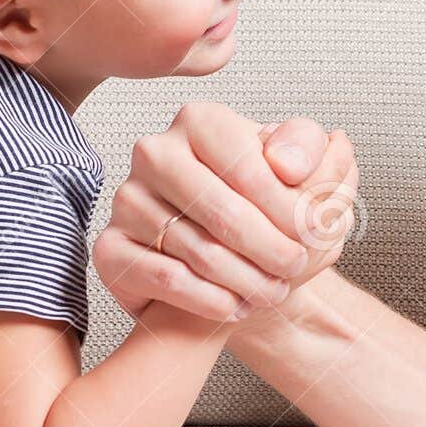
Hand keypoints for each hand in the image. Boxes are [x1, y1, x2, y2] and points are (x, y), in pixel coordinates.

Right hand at [93, 102, 356, 322]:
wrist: (227, 253)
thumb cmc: (264, 204)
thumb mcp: (301, 167)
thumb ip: (306, 148)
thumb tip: (287, 164)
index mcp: (200, 120)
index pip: (252, 170)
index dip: (292, 211)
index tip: (317, 236)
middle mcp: (154, 152)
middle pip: (225, 212)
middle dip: (272, 249)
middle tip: (296, 268)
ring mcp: (126, 199)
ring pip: (198, 251)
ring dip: (247, 280)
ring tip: (274, 292)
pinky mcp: (109, 247)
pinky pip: (165, 278)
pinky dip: (210, 299)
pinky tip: (237, 306)